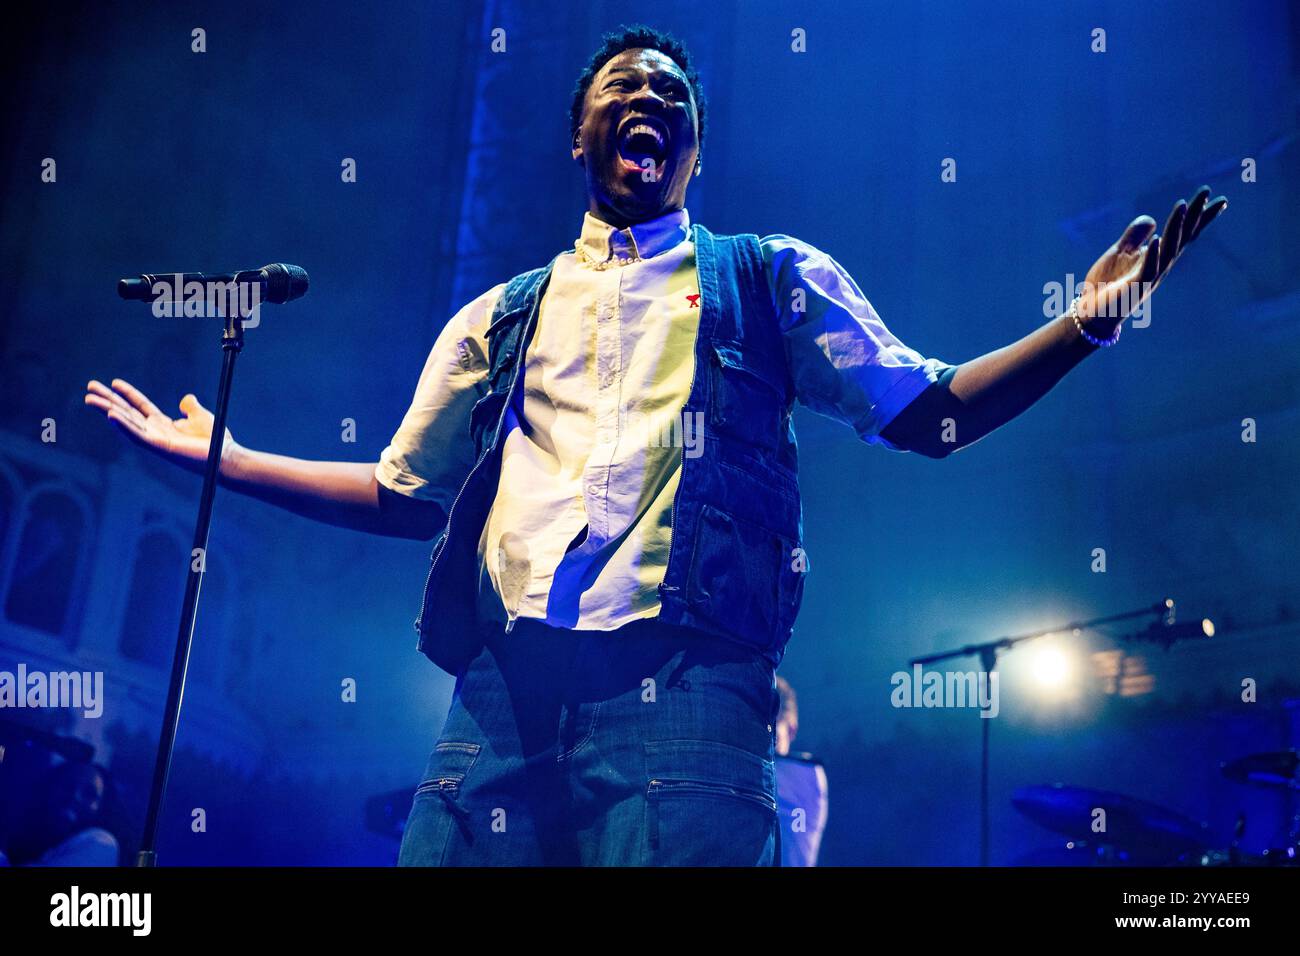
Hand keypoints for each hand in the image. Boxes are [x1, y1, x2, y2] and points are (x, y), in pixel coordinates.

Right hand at [84, 378, 238, 475]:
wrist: (226, 457)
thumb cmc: (215, 441)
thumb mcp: (201, 417)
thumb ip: (190, 407)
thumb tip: (186, 398)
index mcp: (163, 424)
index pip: (140, 406)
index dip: (127, 393)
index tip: (113, 381)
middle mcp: (155, 432)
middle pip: (126, 412)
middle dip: (108, 400)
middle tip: (89, 388)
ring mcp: (155, 440)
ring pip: (126, 423)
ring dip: (107, 411)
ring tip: (90, 399)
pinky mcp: (160, 447)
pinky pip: (138, 436)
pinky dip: (124, 426)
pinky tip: (110, 416)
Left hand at [1079, 185, 1226, 333]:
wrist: (1092, 314)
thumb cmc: (1107, 284)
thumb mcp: (1121, 252)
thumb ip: (1135, 235)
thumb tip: (1153, 220)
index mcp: (1158, 257)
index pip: (1184, 233)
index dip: (1200, 217)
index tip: (1220, 199)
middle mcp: (1160, 266)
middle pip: (1182, 237)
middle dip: (1194, 214)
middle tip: (1206, 192)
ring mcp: (1150, 277)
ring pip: (1168, 249)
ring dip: (1175, 227)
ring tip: (1182, 205)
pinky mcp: (1135, 288)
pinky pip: (1147, 270)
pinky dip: (1153, 255)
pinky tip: (1157, 239)